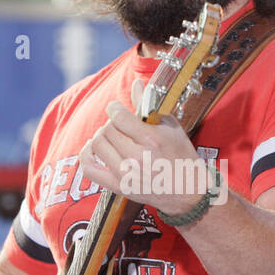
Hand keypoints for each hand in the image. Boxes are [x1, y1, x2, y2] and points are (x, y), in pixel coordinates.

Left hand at [78, 78, 204, 217]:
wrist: (188, 191)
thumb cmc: (181, 156)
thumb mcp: (170, 127)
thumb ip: (148, 105)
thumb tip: (136, 83)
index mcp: (152, 140)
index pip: (118, 116)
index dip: (114, 108)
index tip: (117, 109)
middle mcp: (137, 158)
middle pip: (107, 130)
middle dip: (112, 123)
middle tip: (121, 126)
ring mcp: (126, 175)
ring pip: (97, 145)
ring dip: (102, 137)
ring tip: (112, 137)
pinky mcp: (118, 187)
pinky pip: (89, 169)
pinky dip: (86, 155)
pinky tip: (94, 148)